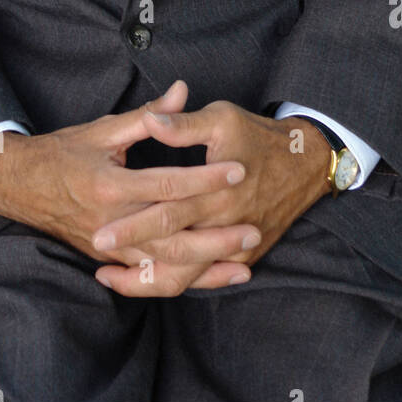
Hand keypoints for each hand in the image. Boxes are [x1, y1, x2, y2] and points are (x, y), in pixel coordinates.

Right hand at [0, 81, 260, 293]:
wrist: (22, 186)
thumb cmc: (63, 152)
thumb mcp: (103, 129)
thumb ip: (147, 115)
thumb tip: (182, 90)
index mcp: (109, 184)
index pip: (167, 184)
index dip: (205, 178)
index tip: (239, 170)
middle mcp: (110, 222)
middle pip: (171, 236)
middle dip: (215, 237)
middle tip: (252, 230)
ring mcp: (109, 247)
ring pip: (163, 267)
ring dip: (205, 269)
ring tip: (243, 265)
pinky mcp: (109, 261)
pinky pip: (150, 279)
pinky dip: (182, 282)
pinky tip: (210, 280)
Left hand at [91, 102, 332, 295]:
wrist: (305, 163)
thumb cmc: (259, 136)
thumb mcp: (222, 119)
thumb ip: (183, 124)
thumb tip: (152, 119)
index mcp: (215, 191)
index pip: (166, 214)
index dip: (131, 226)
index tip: (98, 233)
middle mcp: (224, 224)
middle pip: (171, 251)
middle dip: (131, 257)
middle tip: (95, 256)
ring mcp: (236, 245)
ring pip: (187, 275)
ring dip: (147, 280)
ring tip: (110, 278)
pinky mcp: (244, 254)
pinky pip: (204, 277)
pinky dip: (175, 282)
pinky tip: (145, 280)